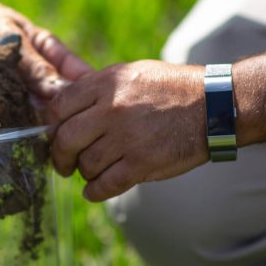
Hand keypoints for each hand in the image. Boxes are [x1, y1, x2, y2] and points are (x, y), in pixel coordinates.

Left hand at [46, 60, 207, 200]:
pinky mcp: (142, 163)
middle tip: (63, 164)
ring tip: (92, 172)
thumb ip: (98, 88)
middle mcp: (112, 109)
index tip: (55, 136)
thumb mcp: (132, 74)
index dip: (51, 126)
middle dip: (60, 156)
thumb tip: (62, 105)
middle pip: (65, 139)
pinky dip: (95, 192)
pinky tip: (95, 191)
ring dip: (84, 173)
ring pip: (85, 164)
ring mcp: (127, 137)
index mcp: (107, 82)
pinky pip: (105, 185)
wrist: (214, 105)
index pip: (59, 106)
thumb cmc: (171, 89)